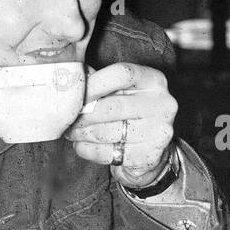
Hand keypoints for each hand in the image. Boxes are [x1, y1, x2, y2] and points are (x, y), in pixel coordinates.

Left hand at [64, 62, 176, 187]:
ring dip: (83, 134)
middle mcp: (162, 104)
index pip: (122, 74)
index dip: (94, 83)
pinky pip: (110, 154)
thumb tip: (69, 83)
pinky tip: (82, 146)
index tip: (75, 94)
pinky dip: (89, 150)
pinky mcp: (150, 155)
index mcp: (154, 80)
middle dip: (84, 114)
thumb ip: (99, 82)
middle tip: (67, 118)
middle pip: (113, 106)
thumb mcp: (120, 90)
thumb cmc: (128, 111)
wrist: (149, 145)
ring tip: (72, 132)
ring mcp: (158, 131)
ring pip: (108, 132)